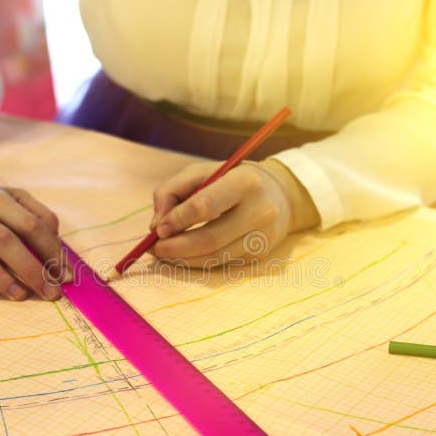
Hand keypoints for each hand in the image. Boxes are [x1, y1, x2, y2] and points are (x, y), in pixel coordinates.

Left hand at [150, 159, 318, 267]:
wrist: (280, 195)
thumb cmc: (232, 180)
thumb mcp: (203, 173)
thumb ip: (172, 191)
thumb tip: (156, 226)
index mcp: (245, 182)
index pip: (204, 206)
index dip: (177, 220)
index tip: (158, 229)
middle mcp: (259, 210)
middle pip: (209, 239)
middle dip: (176, 248)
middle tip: (155, 249)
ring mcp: (262, 236)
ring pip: (214, 257)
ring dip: (183, 260)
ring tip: (165, 254)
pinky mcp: (260, 255)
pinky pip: (222, 263)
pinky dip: (198, 263)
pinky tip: (185, 256)